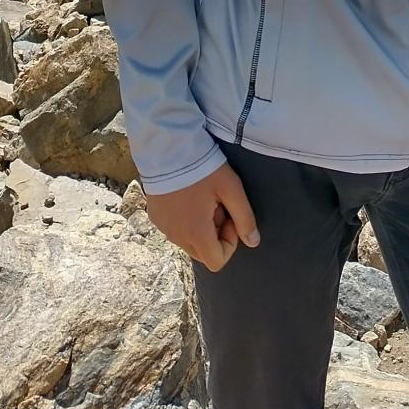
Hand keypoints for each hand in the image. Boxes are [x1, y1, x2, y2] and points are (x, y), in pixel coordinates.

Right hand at [143, 160, 260, 271]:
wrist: (168, 147)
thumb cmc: (203, 168)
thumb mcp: (231, 189)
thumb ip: (244, 218)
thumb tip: (254, 243)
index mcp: (196, 233)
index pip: (217, 261)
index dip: (230, 243)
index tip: (229, 216)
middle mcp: (176, 237)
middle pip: (203, 253)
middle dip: (215, 235)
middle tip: (217, 206)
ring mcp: (163, 227)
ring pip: (188, 241)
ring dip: (200, 228)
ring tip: (202, 198)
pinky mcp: (154, 217)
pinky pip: (174, 229)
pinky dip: (185, 220)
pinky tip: (188, 196)